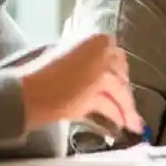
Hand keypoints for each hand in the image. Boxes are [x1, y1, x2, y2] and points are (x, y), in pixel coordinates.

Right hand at [14, 33, 141, 132]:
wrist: (31, 90)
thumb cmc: (44, 71)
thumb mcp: (71, 56)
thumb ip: (90, 60)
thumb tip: (103, 74)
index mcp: (99, 40)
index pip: (119, 58)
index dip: (121, 74)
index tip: (123, 84)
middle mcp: (104, 54)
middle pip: (123, 78)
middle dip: (126, 94)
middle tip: (130, 107)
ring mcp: (101, 74)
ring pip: (120, 94)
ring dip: (127, 111)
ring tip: (133, 124)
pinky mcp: (96, 95)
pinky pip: (111, 108)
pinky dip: (118, 117)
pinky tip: (122, 125)